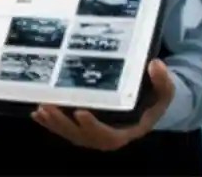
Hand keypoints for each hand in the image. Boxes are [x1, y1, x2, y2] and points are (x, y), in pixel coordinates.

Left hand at [32, 59, 175, 150]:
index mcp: (127, 131)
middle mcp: (108, 137)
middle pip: (82, 136)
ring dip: (54, 123)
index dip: (93, 126)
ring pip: (71, 134)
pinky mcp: (83, 129)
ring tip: (40, 109)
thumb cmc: (154, 100)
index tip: (80, 112)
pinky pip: (66, 129)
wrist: (147, 107)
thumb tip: (156, 65)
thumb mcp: (164, 91)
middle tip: (48, 107)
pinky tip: (36, 112)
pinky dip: (51, 123)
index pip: (108, 135)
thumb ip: (163, 81)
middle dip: (64, 124)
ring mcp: (93, 135)